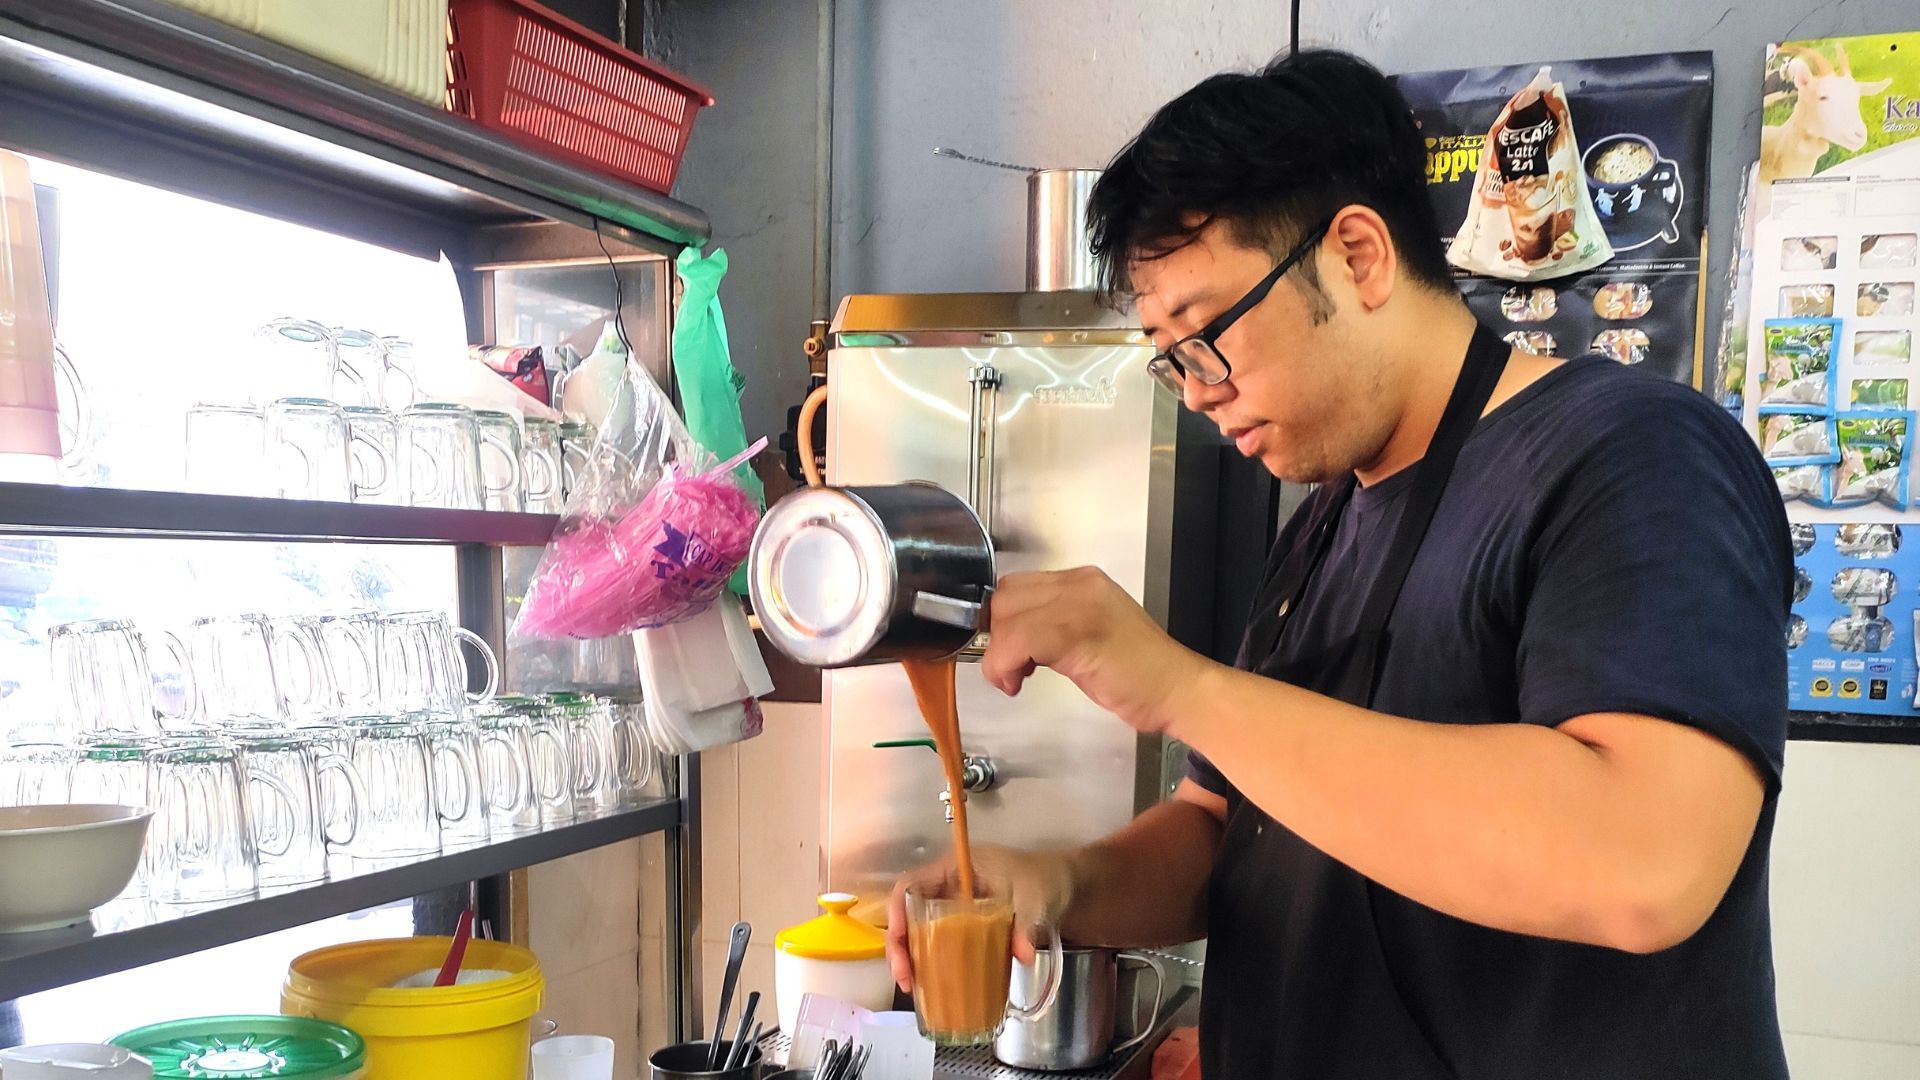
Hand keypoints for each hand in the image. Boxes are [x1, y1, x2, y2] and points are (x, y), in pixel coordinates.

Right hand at [885, 844, 1075, 992]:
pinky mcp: (964, 925)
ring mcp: (954, 906)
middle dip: (900, 946)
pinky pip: (938, 941)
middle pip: (908, 912)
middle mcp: (947, 885)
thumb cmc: (1043, 879)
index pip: (911, 884)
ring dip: (912, 957)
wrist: (1063, 885)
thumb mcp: (1035, 899)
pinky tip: (932, 984)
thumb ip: (1027, 925)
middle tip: (906, 978)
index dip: (896, 913)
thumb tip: (1021, 955)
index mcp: (955, 868)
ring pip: (918, 929)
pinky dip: (930, 960)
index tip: (899, 944)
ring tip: (913, 987)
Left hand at [980, 568, 1211, 731]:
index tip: (1008, 653)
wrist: (1179, 690)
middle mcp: (1078, 584)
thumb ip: (1056, 625)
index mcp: (1083, 581)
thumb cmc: (1139, 674)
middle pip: (1006, 597)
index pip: (1018, 587)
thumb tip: (1013, 638)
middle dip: (997, 637)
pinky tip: (1016, 684)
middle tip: (1012, 668)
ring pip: (1006, 618)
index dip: (1003, 621)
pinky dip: (1004, 666)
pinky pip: (1016, 641)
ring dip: (999, 654)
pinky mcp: (1075, 632)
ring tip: (1016, 678)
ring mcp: (1078, 604)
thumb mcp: (1091, 635)